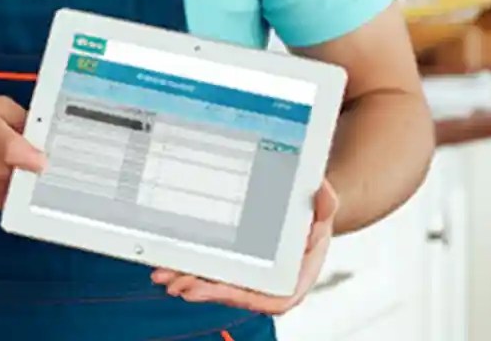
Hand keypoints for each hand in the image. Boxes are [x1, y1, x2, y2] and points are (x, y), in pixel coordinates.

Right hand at [0, 95, 46, 209]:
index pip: (22, 155)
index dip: (38, 155)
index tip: (44, 152)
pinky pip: (18, 197)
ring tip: (25, 162)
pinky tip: (14, 173)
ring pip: (28, 188)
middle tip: (41, 152)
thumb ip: (23, 116)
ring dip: (32, 176)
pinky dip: (21, 187)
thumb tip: (43, 130)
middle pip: (32, 173)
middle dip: (41, 164)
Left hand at [151, 179, 339, 314]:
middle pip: (232, 291)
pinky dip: (189, 267)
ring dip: (188, 280)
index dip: (237, 294)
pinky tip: (168, 265)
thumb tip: (322, 193)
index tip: (215, 289)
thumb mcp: (325, 208)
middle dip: (203, 289)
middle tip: (177, 283)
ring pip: (215, 283)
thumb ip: (326, 204)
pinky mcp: (232, 265)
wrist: (303, 210)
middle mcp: (267, 283)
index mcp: (292, 280)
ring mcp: (247, 275)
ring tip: (164, 276)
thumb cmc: (314, 216)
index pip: (265, 297)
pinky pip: (210, 269)